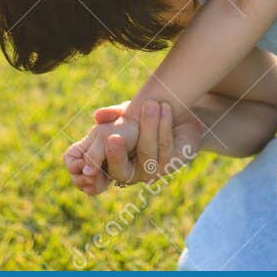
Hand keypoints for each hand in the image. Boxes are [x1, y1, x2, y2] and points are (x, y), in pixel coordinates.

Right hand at [64, 99, 201, 194]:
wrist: (180, 111)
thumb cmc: (147, 114)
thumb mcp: (128, 111)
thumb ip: (114, 114)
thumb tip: (97, 115)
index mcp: (115, 161)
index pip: (100, 171)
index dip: (96, 162)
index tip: (102, 140)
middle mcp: (133, 172)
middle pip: (120, 172)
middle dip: (116, 155)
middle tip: (113, 137)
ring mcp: (154, 171)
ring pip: (147, 154)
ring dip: (149, 126)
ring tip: (152, 103)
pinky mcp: (173, 164)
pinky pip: (166, 148)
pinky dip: (164, 126)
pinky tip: (165, 109)